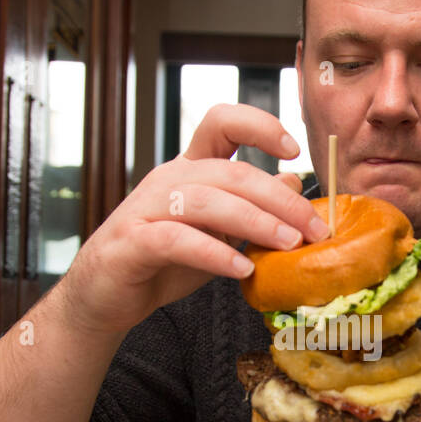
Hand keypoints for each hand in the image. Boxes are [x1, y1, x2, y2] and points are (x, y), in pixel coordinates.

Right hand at [59, 104, 329, 335]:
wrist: (104, 298)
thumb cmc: (162, 262)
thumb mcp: (217, 231)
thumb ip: (250, 206)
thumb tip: (293, 180)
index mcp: (190, 169)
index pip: (221, 123)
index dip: (259, 125)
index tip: (294, 150)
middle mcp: (168, 179)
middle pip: (232, 172)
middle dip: (281, 199)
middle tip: (316, 229)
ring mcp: (147, 208)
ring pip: (208, 201)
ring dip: (256, 222)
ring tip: (290, 244)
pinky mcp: (133, 242)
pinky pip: (178, 239)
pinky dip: (215, 253)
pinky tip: (244, 269)